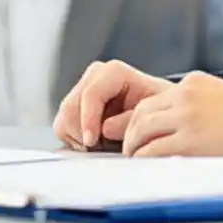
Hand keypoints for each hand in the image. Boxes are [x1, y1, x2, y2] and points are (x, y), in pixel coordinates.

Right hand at [53, 60, 173, 149]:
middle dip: (83, 132)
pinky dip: (75, 140)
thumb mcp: (154, 114)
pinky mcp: (76, 107)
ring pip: (64, 118)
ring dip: (79, 137)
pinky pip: (62, 127)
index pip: (91, 93)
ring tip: (102, 146)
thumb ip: (129, 120)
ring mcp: (82, 91)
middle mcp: (94, 77)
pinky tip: (95, 143)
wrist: (159, 114)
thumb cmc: (159, 110)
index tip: (91, 142)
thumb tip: (105, 129)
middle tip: (100, 149)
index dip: (88, 119)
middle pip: (71, 107)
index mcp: (114, 72)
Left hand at [122, 71, 222, 157]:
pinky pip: (153, 151)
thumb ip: (199, 103)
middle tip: (131, 148)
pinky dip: (144, 159)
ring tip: (136, 159)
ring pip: (142, 131)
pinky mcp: (190, 140)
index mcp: (193, 83)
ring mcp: (186, 117)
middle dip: (131, 132)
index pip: (154, 99)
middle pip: (141, 112)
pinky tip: (146, 167)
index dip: (140, 118)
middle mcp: (185, 95)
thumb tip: (180, 123)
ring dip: (134, 147)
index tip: (139, 132)